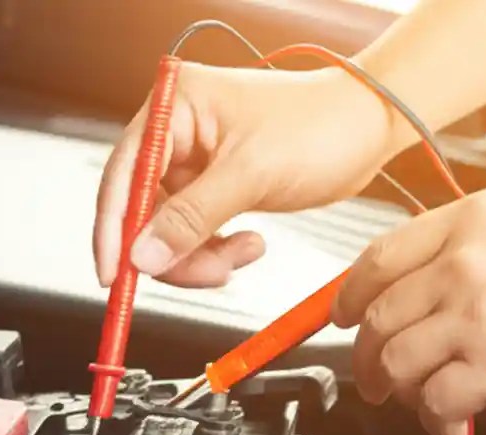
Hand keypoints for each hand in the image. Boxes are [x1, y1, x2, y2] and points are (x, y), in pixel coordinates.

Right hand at [93, 62, 398, 287]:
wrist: (371, 128)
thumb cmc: (322, 125)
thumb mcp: (251, 173)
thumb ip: (191, 217)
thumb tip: (142, 254)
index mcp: (174, 107)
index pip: (123, 175)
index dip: (114, 230)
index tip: (114, 275)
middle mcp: (176, 132)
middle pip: (141, 211)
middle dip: (169, 251)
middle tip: (204, 273)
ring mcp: (194, 162)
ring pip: (167, 230)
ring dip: (199, 255)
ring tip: (242, 254)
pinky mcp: (213, 187)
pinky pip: (194, 233)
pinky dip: (216, 250)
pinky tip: (249, 244)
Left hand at [332, 187, 485, 434]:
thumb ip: (467, 246)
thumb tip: (417, 282)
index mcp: (468, 222)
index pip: (376, 260)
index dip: (347, 296)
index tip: (340, 317)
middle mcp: (463, 264)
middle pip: (375, 318)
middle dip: (365, 357)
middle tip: (373, 379)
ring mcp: (477, 316)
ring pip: (395, 362)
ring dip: (398, 393)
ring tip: (419, 403)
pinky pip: (434, 401)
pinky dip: (435, 421)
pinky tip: (452, 425)